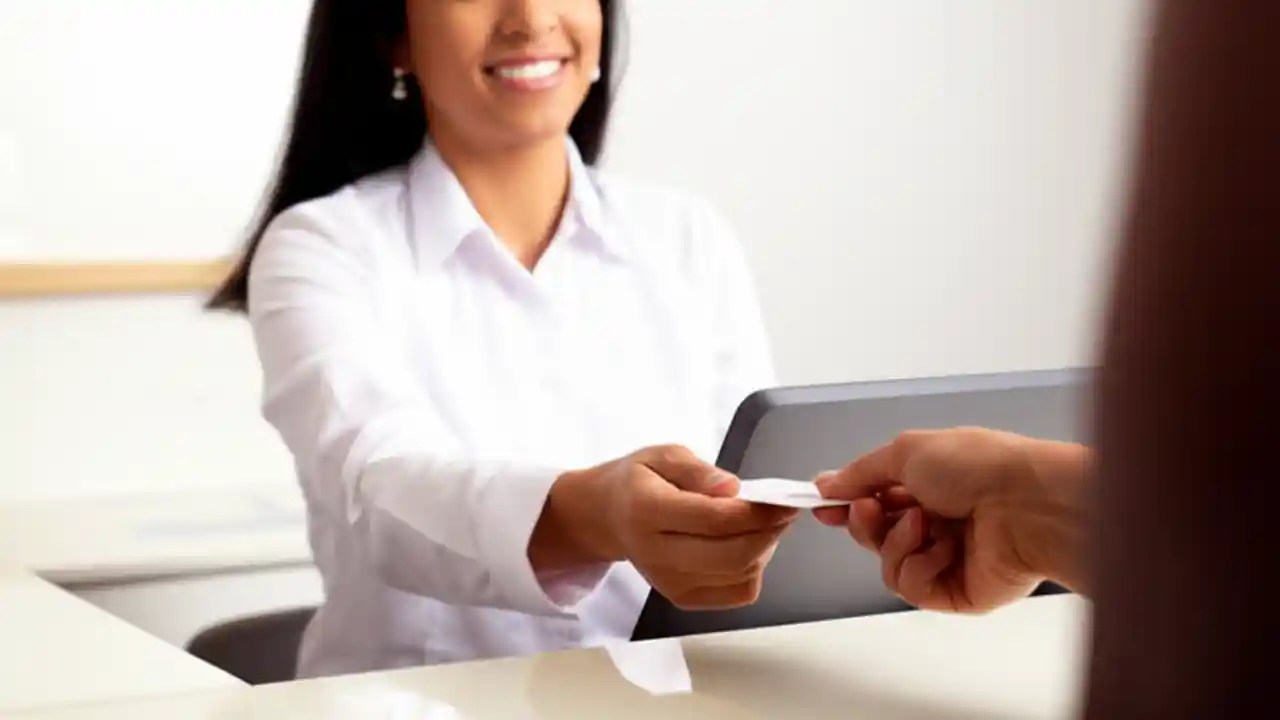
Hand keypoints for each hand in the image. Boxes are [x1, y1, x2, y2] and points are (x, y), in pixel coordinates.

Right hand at [566, 445, 798, 608]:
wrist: (608, 518)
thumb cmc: (638, 483)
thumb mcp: (662, 455)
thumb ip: (698, 470)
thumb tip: (731, 488)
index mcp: (647, 511)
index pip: (715, 519)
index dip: (757, 512)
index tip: (782, 500)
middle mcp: (656, 553)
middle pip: (732, 555)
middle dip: (769, 533)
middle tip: (783, 512)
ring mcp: (669, 581)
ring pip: (740, 575)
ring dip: (764, 549)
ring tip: (761, 524)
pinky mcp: (683, 597)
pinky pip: (738, 593)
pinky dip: (754, 570)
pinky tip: (746, 546)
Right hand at [813, 428, 1080, 612]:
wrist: (1027, 504)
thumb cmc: (978, 467)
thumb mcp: (906, 451)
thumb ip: (861, 472)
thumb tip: (827, 483)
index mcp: (930, 485)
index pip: (875, 500)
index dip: (846, 504)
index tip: (822, 505)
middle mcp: (937, 522)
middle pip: (875, 535)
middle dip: (866, 522)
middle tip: (870, 508)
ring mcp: (946, 559)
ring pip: (888, 564)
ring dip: (897, 541)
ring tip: (925, 524)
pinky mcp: (955, 592)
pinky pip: (910, 587)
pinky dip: (919, 565)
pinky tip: (943, 549)